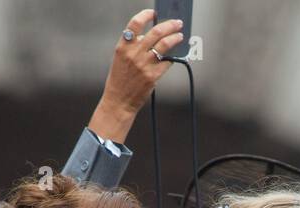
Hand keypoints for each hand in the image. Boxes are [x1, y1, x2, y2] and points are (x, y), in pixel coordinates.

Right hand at [88, 9, 184, 142]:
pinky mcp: (152, 76)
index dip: (146, 15)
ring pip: (164, 45)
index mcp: (123, 46)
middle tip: (177, 23)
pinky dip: (171, 58)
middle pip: (156, 32)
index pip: (135, 24)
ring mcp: (144, 65)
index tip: (154, 13)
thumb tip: (151, 37)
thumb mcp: (121, 59)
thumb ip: (133, 47)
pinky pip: (167, 62)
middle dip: (169, 25)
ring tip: (180, 36)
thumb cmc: (120, 80)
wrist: (119, 101)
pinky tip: (173, 56)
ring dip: (175, 38)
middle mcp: (133, 54)